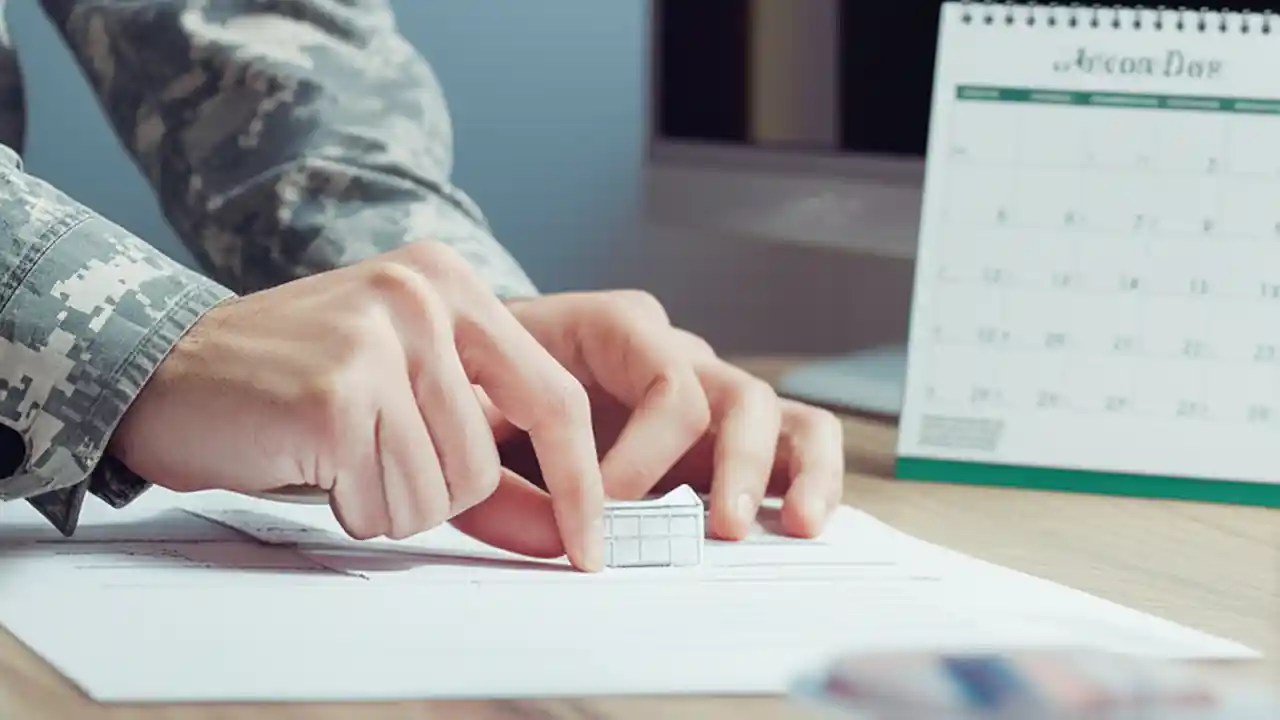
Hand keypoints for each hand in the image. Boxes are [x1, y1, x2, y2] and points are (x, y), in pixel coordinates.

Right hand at [109, 241, 604, 570]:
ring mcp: (378, 339)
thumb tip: (562, 536)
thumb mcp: (408, 405)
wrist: (170, 373)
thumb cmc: (296, 391)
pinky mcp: (336, 392)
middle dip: (428, 490)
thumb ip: (495, 470)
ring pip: (439, 490)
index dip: (578, 482)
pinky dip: (349, 506)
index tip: (589, 545)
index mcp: (452, 284)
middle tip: (366, 454)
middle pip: (485, 462)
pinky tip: (310, 459)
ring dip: (385, 500)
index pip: (554, 396)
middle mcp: (423, 296)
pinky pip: (383, 502)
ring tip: (336, 452)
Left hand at [493, 291, 844, 539]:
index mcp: (613, 326)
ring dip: (779, 470)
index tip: (598, 518)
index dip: (639, 457)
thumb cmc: (486, 383)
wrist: (491, 371)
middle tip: (713, 528)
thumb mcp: (474, 407)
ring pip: (771, 409)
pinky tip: (806, 520)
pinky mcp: (731, 430)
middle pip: (724, 394)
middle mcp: (672, 351)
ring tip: (783, 526)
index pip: (659, 381)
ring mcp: (708, 387)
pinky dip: (812, 474)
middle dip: (725, 465)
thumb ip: (494, 457)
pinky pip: (798, 435)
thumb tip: (552, 534)